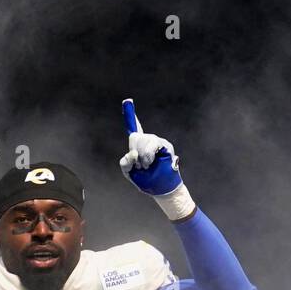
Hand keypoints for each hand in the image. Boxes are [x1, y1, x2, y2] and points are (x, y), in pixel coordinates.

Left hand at [118, 99, 194, 219]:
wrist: (160, 189)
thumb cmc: (146, 180)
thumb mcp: (129, 173)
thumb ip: (125, 163)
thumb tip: (133, 153)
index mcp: (138, 145)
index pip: (133, 127)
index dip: (129, 114)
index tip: (127, 100)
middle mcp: (148, 140)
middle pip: (135, 136)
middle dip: (134, 151)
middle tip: (139, 165)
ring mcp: (157, 142)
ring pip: (143, 140)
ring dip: (142, 156)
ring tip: (146, 166)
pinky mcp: (165, 146)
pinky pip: (152, 144)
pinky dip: (148, 155)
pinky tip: (150, 162)